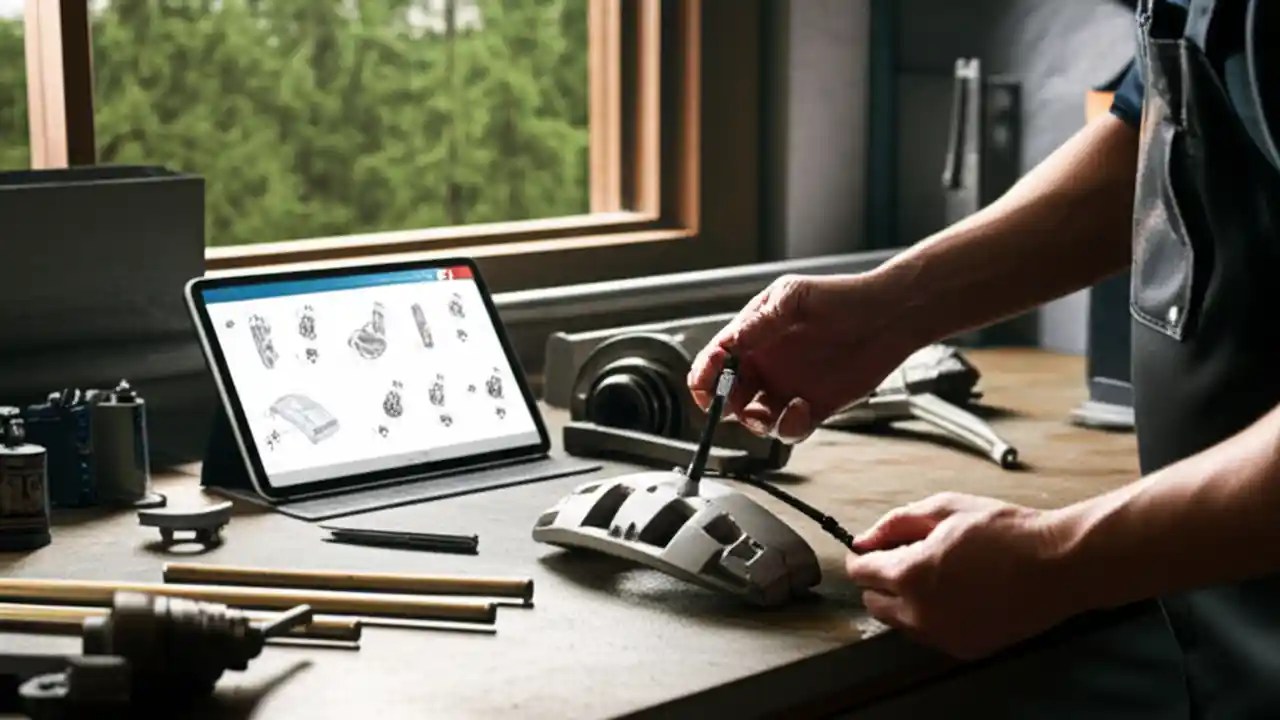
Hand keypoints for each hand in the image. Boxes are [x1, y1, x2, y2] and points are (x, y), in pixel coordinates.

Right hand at [686, 272, 913, 442]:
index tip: (708, 380)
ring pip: (754, 419)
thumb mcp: (794, 297)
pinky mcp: (811, 408)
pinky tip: (801, 409)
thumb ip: (761, 321)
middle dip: (723, 405)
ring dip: (756, 422)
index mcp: (752, 337)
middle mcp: (765, 366)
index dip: (704, 374)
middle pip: (726, 397)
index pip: (714, 361)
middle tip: (735, 403)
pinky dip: (789, 427)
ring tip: (772, 413)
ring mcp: (786, 389)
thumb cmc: (841, 297)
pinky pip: (789, 429)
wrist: (886, 316)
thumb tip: (732, 340)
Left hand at [844, 492, 1075, 659]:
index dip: (863, 556)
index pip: (861, 573)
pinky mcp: (964, 649)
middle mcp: (921, 613)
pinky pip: (928, 634)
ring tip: (938, 573)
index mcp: (912, 575)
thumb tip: (864, 539)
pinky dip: (930, 615)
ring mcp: (943, 636)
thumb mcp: (945, 509)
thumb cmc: (1007, 532)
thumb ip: (896, 523)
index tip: (871, 549)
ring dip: (904, 599)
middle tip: (908, 556)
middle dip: (881, 579)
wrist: (1058, 565)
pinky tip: (956, 592)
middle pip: (873, 601)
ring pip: (898, 621)